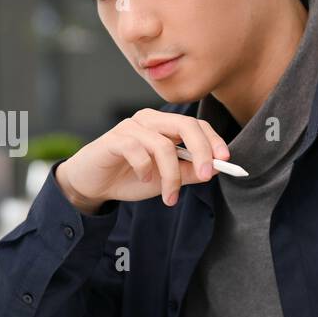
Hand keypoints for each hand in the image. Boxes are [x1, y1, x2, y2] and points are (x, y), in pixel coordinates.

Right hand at [54, 108, 229, 213]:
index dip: (213, 141)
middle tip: (207, 175)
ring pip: (164, 145)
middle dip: (201, 150)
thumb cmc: (129, 177)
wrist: (92, 184)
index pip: (196, 125)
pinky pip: (139, 151)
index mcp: (164, 125)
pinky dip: (146, 169)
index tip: (225, 161)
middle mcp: (149, 120)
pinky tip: (143, 179)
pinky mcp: (115, 138)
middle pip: (185, 125)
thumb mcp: (165, 179)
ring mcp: (131, 127)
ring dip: (171, 175)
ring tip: (169, 196)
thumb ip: (188, 172)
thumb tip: (215, 169)